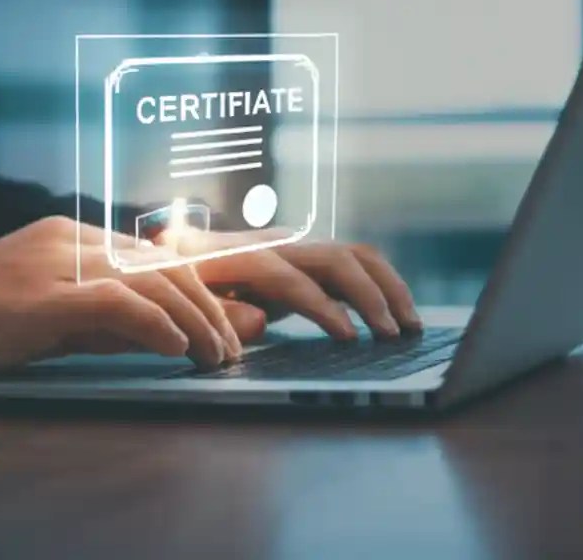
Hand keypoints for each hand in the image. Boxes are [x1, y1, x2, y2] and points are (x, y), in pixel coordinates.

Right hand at [0, 216, 240, 376]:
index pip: (156, 257)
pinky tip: (176, 348)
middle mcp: (70, 239)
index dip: (201, 289)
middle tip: (234, 346)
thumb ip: (110, 322)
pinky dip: (156, 324)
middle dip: (210, 307)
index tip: (229, 321)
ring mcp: (56, 263)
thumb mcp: (53, 320)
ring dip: (195, 321)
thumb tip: (173, 337)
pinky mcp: (43, 296)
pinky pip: (118, 302)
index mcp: (72, 237)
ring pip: (151, 280)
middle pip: (165, 265)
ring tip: (216, 356)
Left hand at [168, 229, 420, 340]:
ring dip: (387, 288)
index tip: (350, 338)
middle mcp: (276, 243)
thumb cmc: (179, 290)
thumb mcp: (187, 305)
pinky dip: (382, 285)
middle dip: (369, 296)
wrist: (172, 257)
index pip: (292, 278)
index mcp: (241, 255)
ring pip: (355, 255)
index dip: (323, 308)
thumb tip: (261, 322)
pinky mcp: (310, 258)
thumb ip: (220, 314)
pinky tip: (398, 315)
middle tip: (392, 335)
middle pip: (336, 258)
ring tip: (410, 325)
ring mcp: (296, 246)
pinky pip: (356, 263)